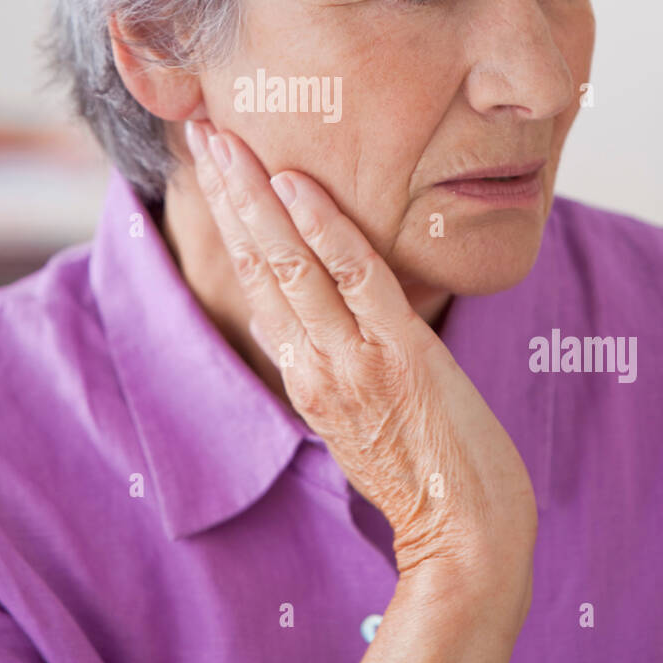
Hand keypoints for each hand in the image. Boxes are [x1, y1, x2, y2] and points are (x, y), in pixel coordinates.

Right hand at [185, 120, 537, 592]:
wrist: (464, 531)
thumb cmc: (418, 471)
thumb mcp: (351, 417)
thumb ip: (320, 363)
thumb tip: (289, 319)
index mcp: (303, 374)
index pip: (254, 283)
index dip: (229, 221)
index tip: (212, 168)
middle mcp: (313, 364)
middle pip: (256, 263)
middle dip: (226, 192)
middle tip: (198, 130)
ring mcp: (352, 358)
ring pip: (289, 263)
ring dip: (254, 196)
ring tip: (226, 140)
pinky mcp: (399, 354)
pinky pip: (354, 277)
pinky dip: (322, 227)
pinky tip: (296, 184)